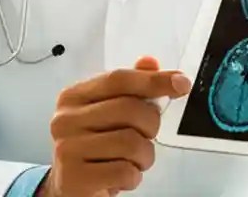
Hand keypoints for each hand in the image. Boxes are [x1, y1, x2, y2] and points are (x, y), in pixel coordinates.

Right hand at [39, 56, 191, 196]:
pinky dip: (133, 176)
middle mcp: (65, 119)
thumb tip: (150, 62)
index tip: (181, 83)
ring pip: (131, 143)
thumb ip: (129, 89)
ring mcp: (67, 148)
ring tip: (132, 161)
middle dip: (150, 126)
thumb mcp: (109, 115)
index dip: (154, 80)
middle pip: (129, 109)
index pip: (119, 79)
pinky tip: (122, 176)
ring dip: (144, 156)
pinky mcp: (75, 178)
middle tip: (145, 137)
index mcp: (73, 97)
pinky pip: (125, 172)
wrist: (72, 189)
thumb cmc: (95, 149)